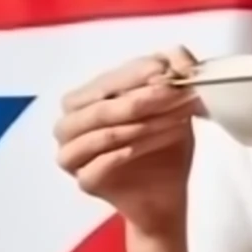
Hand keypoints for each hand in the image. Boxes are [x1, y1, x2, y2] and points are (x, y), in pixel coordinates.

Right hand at [54, 48, 201, 235]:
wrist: (168, 193)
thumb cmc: (165, 145)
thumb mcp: (174, 106)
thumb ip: (174, 76)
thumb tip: (180, 58)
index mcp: (84, 101)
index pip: (107, 81)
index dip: (138, 74)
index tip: (171, 71)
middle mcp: (71, 125)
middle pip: (100, 106)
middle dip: (141, 98)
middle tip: (174, 94)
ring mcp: (73, 155)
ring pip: (102, 134)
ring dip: (141, 125)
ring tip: (175, 120)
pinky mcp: (85, 182)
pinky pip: (101, 165)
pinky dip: (130, 152)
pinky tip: (153, 144)